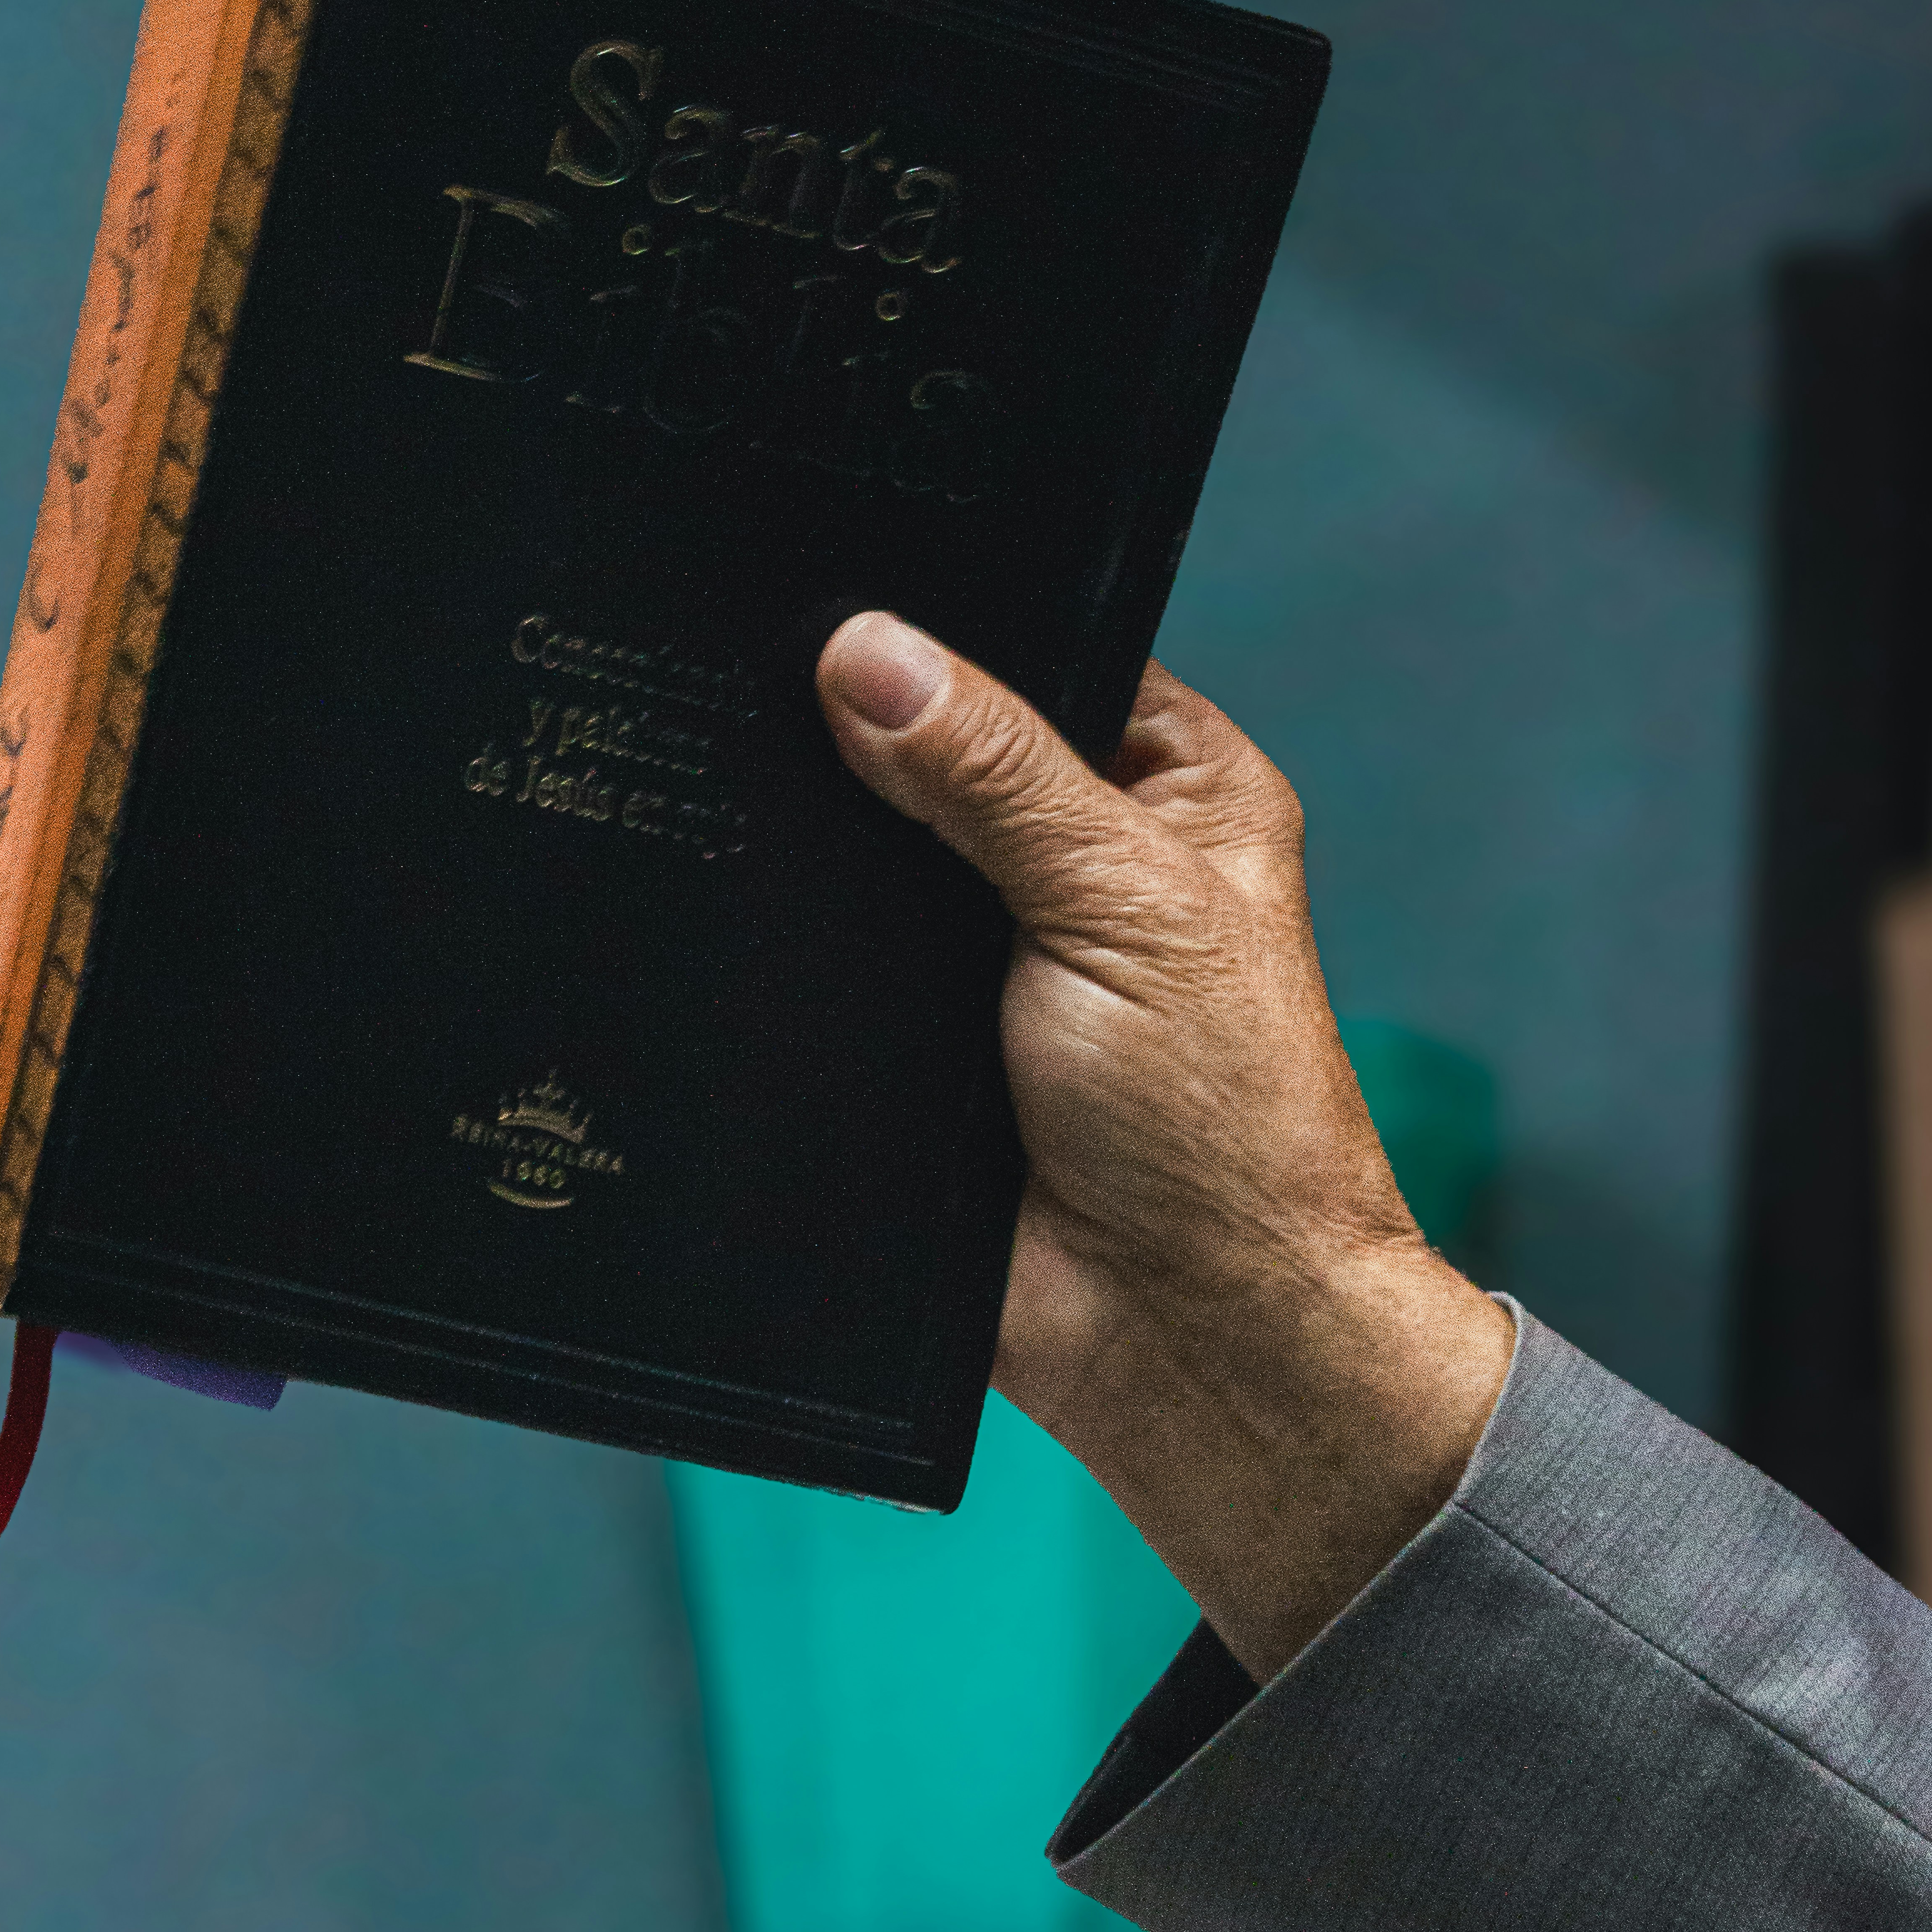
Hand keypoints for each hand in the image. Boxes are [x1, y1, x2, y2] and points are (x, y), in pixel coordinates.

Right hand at [817, 613, 1512, 1678]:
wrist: (1186, 1340)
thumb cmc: (1222, 1124)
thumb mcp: (1123, 901)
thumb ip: (993, 772)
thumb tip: (867, 650)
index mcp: (1165, 787)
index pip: (1036, 653)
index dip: (944, 626)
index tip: (833, 591)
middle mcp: (1072, 856)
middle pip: (929, 748)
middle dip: (850, 734)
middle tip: (743, 682)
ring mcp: (980, 954)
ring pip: (859, 859)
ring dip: (806, 852)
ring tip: (711, 783)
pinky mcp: (904, 1046)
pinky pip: (818, 970)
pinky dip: (777, 952)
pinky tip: (709, 902)